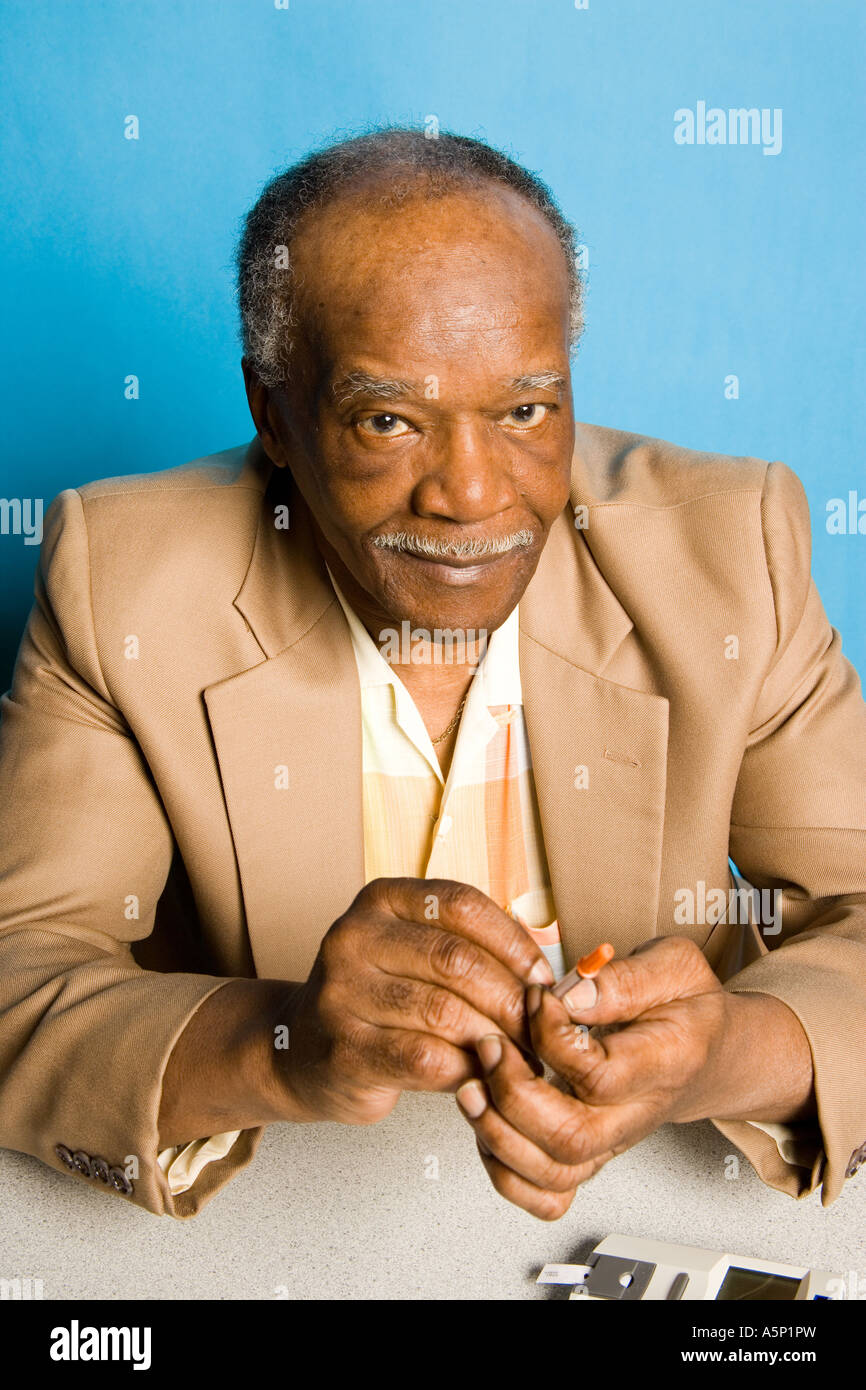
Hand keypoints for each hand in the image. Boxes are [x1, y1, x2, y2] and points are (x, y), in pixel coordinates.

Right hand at [279, 877, 554, 1125]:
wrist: (301, 1052)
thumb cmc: (377, 1002)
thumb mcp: (412, 953)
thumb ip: (468, 951)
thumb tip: (551, 974)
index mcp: (380, 901)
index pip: (461, 905)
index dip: (514, 942)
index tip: (543, 978)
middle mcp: (354, 937)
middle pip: (456, 961)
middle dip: (512, 998)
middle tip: (541, 1029)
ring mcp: (341, 993)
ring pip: (445, 1012)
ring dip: (496, 1040)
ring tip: (519, 1056)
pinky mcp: (344, 1050)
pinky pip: (425, 1059)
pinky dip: (466, 1070)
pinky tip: (481, 1076)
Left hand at [455, 936, 804, 1219]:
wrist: (710, 1054)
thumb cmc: (687, 1008)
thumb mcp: (673, 967)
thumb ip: (623, 979)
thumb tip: (570, 996)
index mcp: (661, 1064)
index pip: (597, 1076)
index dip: (550, 1038)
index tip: (536, 997)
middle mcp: (634, 1115)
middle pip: (569, 1139)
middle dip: (512, 1095)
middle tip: (490, 1046)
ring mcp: (610, 1142)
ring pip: (552, 1173)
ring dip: (499, 1135)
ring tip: (473, 1086)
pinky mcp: (589, 1154)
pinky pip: (547, 1194)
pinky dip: (507, 1174)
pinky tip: (488, 1128)